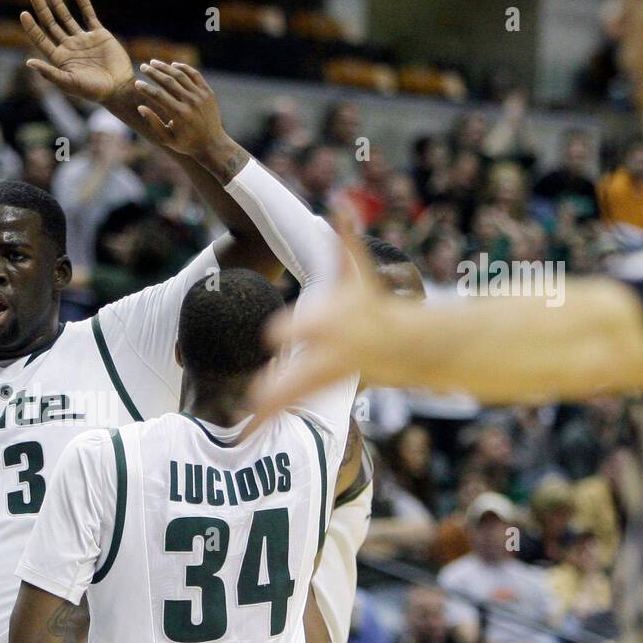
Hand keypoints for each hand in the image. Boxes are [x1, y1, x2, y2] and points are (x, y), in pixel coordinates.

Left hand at [20, 0, 133, 103]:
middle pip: (51, 25)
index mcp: (60, 59)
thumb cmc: (92, 90)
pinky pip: (90, 16)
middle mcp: (69, 48)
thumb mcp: (68, 82)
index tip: (24, 13)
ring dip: (58, 4)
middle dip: (42, 10)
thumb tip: (28, 62)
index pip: (41, 39)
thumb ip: (49, 72)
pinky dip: (85, 5)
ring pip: (67, 18)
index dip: (32, 27)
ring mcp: (84, 40)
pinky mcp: (99, 35)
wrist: (118, 88)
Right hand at [133, 60, 229, 159]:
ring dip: (166, 67)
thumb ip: (153, 123)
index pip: (158, 95)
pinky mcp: (208, 92)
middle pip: (168, 81)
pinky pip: (194, 75)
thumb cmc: (186, 143)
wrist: (213, 143)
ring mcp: (200, 96)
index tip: (137, 83)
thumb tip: (140, 107)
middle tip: (142, 67)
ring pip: (180, 75)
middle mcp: (190, 102)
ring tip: (154, 63)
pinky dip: (184, 68)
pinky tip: (173, 65)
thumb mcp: (167, 138)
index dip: (146, 88)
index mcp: (179, 114)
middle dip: (153, 72)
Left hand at [247, 218, 391, 429]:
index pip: (309, 327)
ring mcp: (323, 377)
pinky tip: (242, 438)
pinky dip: (266, 420)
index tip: (273, 333)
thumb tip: (339, 204)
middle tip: (255, 397)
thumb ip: (343, 240)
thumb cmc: (369, 302)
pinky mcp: (316, 389)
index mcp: (333, 325)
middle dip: (280, 385)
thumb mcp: (358, 271)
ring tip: (244, 431)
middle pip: (299, 374)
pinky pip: (286, 407)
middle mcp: (328, 356)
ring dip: (268, 413)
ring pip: (290, 397)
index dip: (294, 329)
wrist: (400, 344)